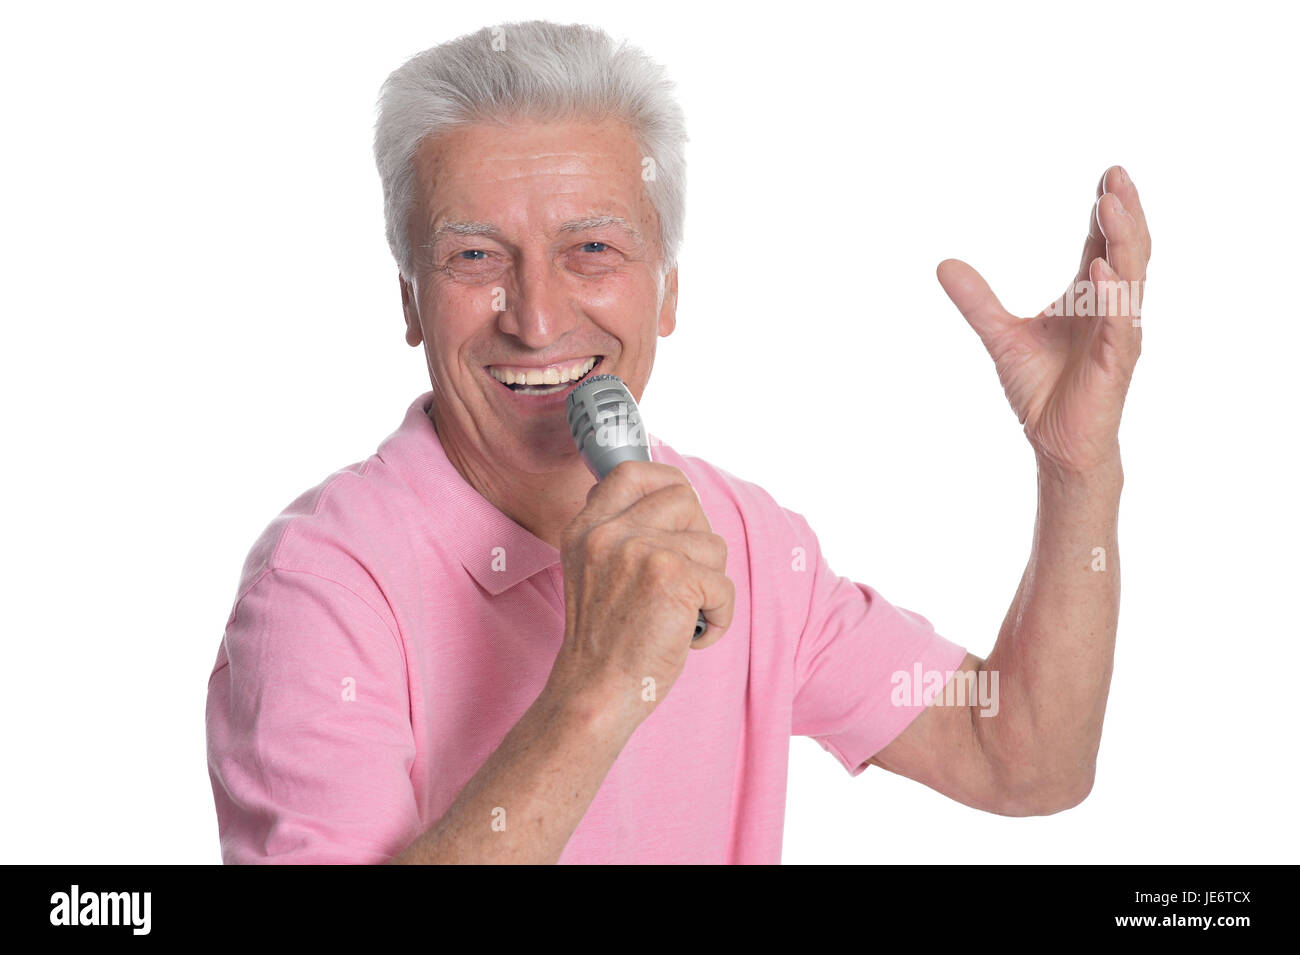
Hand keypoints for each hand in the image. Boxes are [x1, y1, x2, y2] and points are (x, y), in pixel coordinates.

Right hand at [550, 461, 733, 724]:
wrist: (595, 692)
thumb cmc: (603, 641)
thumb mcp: (591, 572)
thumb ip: (618, 535)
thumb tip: (669, 500)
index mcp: (586, 528)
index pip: (632, 472)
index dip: (666, 482)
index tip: (680, 511)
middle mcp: (609, 532)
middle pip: (684, 499)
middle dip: (698, 539)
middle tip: (686, 577)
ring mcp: (640, 551)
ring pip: (712, 544)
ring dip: (709, 584)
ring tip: (682, 614)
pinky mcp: (672, 578)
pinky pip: (723, 584)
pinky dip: (719, 616)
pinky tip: (693, 635)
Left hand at [936, 165, 1150, 475]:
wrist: (1053, 442)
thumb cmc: (1041, 389)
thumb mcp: (1000, 336)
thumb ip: (977, 301)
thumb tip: (943, 264)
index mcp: (1089, 296)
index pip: (1102, 243)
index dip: (1106, 210)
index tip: (1106, 173)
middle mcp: (1110, 307)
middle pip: (1125, 249)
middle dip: (1123, 212)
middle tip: (1116, 173)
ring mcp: (1117, 332)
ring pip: (1130, 277)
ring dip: (1122, 241)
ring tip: (1111, 204)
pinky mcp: (1116, 361)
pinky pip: (1119, 323)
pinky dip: (1111, 296)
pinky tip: (1102, 271)